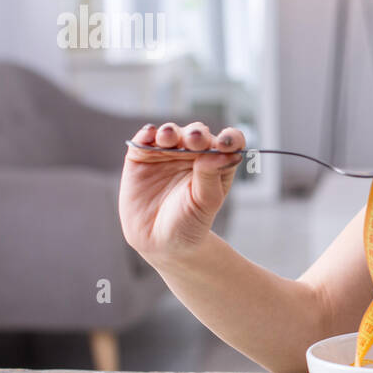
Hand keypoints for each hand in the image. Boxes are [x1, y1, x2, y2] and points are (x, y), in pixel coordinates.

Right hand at [119, 121, 244, 260]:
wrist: (159, 241)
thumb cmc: (189, 223)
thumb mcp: (205, 202)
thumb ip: (211, 176)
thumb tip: (220, 151)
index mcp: (217, 161)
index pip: (228, 142)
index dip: (230, 138)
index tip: (227, 143)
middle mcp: (193, 152)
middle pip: (198, 133)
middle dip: (197, 134)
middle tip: (196, 140)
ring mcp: (168, 152)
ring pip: (171, 133)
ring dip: (171, 132)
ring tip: (169, 138)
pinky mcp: (142, 155)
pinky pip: (145, 139)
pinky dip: (147, 133)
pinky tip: (150, 134)